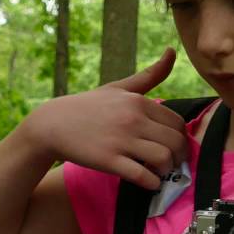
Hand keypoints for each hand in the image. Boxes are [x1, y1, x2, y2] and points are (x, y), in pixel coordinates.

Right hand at [20, 48, 188, 189]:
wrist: (52, 125)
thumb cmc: (88, 107)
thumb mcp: (118, 88)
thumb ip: (148, 75)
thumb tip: (172, 50)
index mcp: (137, 102)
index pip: (177, 123)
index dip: (180, 139)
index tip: (173, 147)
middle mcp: (132, 119)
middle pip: (175, 142)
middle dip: (178, 157)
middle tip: (171, 163)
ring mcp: (120, 140)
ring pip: (163, 159)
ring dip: (167, 171)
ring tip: (158, 172)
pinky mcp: (109, 160)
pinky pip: (142, 176)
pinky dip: (152, 183)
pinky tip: (148, 182)